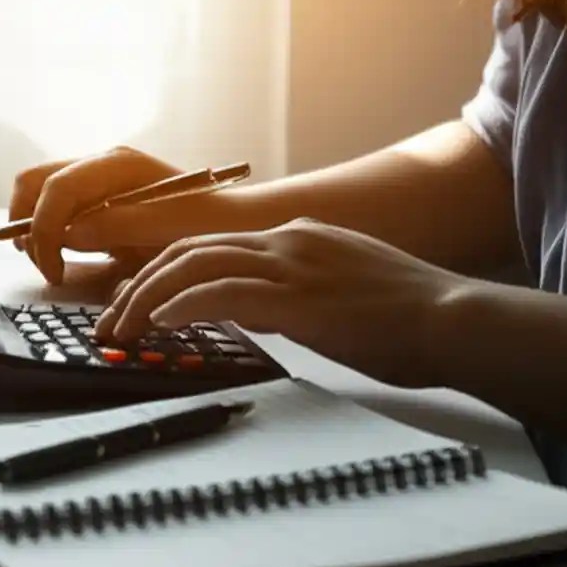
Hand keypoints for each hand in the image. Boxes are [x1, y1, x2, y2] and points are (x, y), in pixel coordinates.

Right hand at [9, 146, 228, 284]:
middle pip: (33, 180)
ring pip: (38, 191)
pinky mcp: (95, 194)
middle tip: (43, 263)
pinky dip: (49, 228)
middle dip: (26, 222)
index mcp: (117, 165)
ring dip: (35, 227)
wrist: (229, 218)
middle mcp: (100, 162)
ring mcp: (95, 176)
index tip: (53, 270)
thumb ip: (113, 227)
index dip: (44, 230)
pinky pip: (56, 205)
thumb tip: (67, 233)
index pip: (57, 188)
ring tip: (53, 262)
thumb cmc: (204, 222)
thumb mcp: (162, 230)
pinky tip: (65, 252)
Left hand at [95, 218, 465, 387]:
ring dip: (147, 297)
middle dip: (140, 283)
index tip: (137, 300)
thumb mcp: (341, 292)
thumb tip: (257, 311)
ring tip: (121, 329)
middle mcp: (286, 241)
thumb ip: (294, 293)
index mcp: (296, 237)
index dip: (165, 272)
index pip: (211, 245)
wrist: (455, 319)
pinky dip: (182, 307)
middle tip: (112, 319)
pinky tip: (159, 324)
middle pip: (189, 250)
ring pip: (194, 266)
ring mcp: (291, 265)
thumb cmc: (408, 317)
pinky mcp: (297, 298)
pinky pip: (221, 295)